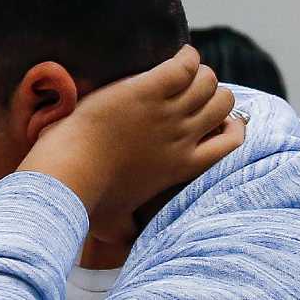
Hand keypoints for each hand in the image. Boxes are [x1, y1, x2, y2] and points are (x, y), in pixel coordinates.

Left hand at [19, 45, 238, 242]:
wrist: (68, 175)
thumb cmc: (85, 199)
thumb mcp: (114, 223)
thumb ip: (125, 232)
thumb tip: (123, 245)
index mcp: (183, 167)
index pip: (231, 142)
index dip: (230, 125)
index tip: (216, 117)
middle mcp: (183, 139)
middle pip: (223, 105)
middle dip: (213, 92)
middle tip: (191, 87)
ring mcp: (167, 113)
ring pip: (209, 82)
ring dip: (200, 72)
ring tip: (183, 69)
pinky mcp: (147, 91)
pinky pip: (184, 66)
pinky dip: (186, 56)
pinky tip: (178, 55)